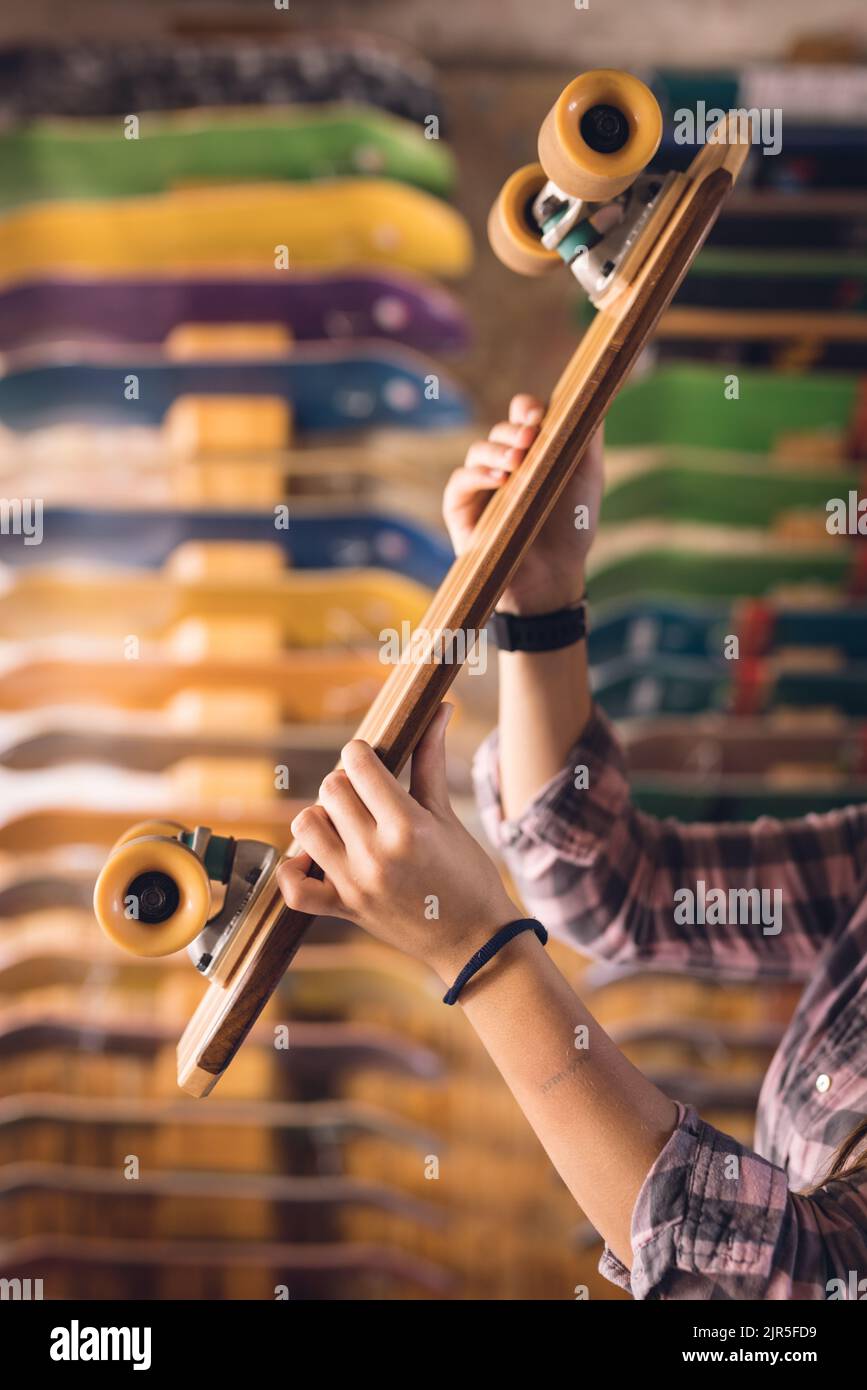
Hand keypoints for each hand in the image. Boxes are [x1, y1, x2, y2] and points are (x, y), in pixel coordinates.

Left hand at [276, 704, 519, 983]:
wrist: (474, 941)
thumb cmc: (469, 876)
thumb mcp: (449, 816)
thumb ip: (431, 761)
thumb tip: (439, 709)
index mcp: (407, 826)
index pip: (358, 763)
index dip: (361, 752)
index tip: (370, 758)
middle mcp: (376, 854)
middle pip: (330, 789)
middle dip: (345, 782)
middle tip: (364, 795)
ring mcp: (354, 885)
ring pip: (305, 826)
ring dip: (321, 818)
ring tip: (344, 824)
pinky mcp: (343, 911)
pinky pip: (294, 888)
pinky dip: (294, 870)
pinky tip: (315, 858)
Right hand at [443, 393, 603, 614]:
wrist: (554, 575)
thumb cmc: (572, 526)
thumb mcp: (587, 476)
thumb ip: (589, 436)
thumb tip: (593, 394)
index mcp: (533, 452)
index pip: (521, 417)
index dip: (526, 409)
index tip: (537, 414)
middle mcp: (505, 464)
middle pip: (501, 431)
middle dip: (514, 430)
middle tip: (529, 438)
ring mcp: (481, 485)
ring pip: (479, 451)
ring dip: (497, 450)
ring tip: (517, 461)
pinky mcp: (461, 508)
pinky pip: (460, 481)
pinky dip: (477, 475)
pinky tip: (499, 480)